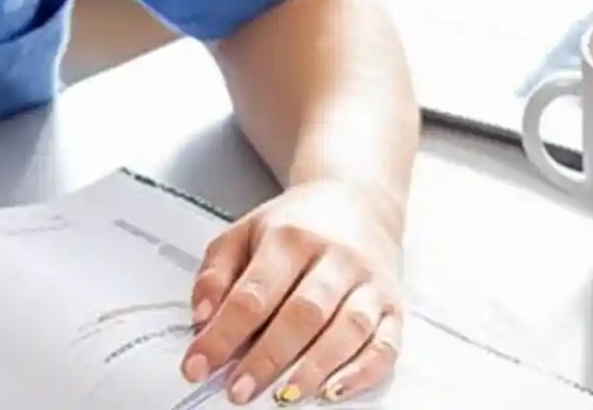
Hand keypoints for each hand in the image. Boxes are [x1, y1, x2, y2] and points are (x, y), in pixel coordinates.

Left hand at [181, 180, 404, 404]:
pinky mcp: (394, 306)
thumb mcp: (242, 234)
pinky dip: (362, 373)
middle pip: (302, 314)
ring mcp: (369, 283)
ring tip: (283, 398)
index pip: (253, 293)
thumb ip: (215, 274)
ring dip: (315, 369)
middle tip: (238, 391)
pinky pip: (386, 345)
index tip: (198, 366)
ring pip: (348, 330)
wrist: (356, 202)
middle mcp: (335, 258)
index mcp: (289, 237)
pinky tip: (333, 393)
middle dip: (267, 357)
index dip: (223, 334)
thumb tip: (200, 318)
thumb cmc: (292, 227)